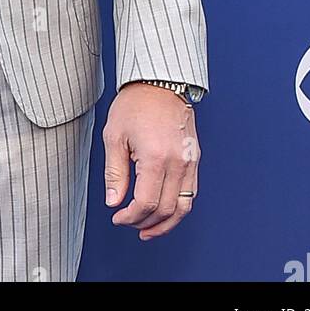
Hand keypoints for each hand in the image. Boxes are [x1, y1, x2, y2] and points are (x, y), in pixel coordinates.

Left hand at [103, 82, 199, 239]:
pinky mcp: (195, 159)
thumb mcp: (114, 135)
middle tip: (128, 223)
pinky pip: (191, 193)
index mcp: (156, 157)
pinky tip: (164, 211)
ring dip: (166, 223)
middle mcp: (178, 163)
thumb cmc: (135, 104)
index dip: (130, 216)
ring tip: (148, 229)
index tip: (118, 217)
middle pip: (166, 209)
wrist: (160, 81)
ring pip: (184, 207)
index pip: (146, 203)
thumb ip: (114, 172)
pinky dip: (178, 208)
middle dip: (145, 223)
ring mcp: (190, 161)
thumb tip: (114, 202)